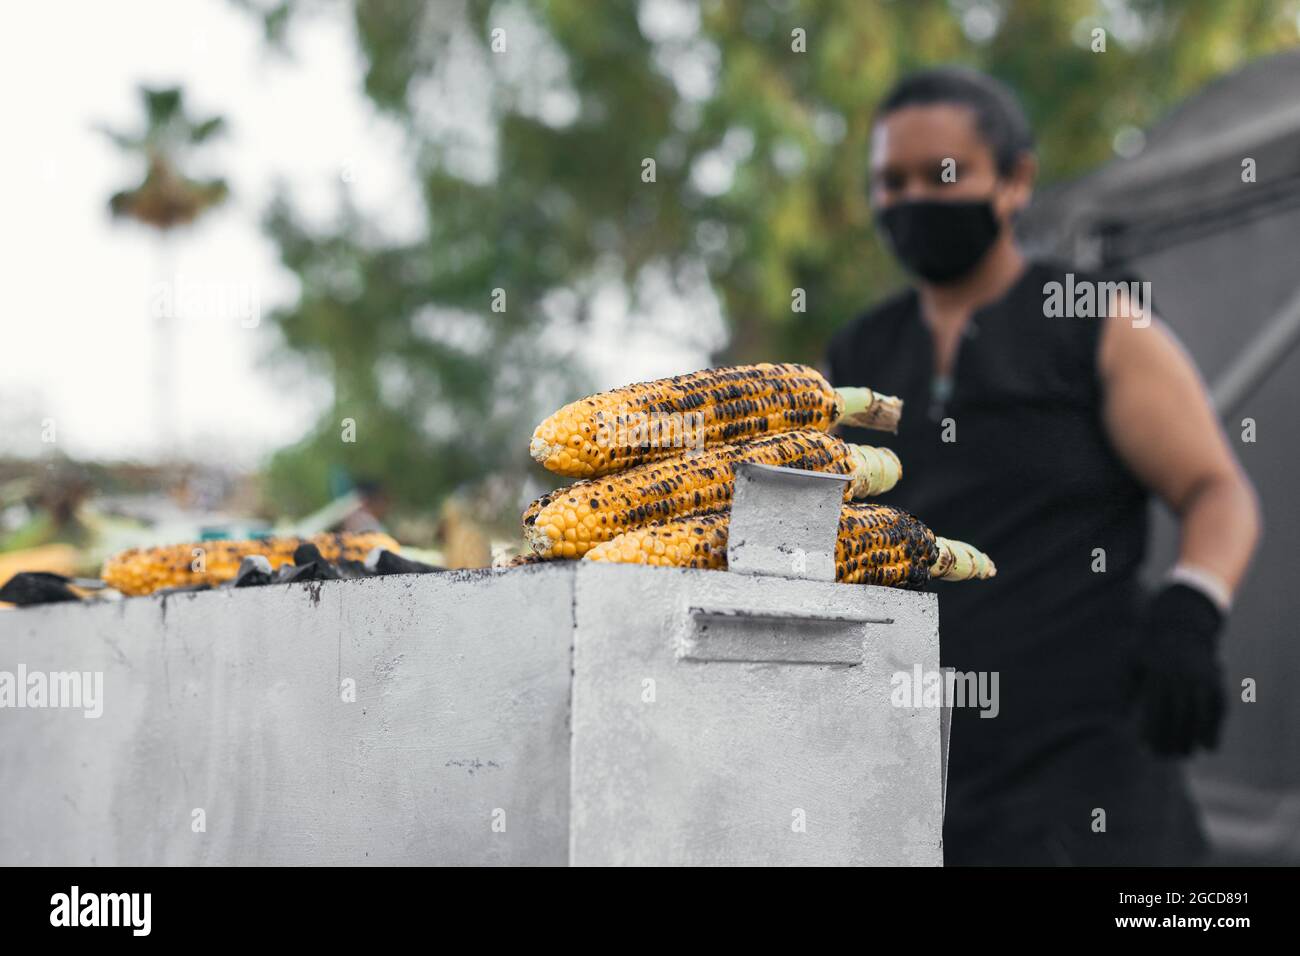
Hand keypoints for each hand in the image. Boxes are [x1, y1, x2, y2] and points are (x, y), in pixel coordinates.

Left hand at [1130, 583, 1226, 755]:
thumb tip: (1120, 717)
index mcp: (1157, 672)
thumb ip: (1124, 688)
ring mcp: (1202, 678)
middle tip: (1162, 757)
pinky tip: (1209, 748)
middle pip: (1177, 716)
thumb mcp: (1130, 661)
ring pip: (1199, 715)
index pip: (1154, 709)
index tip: (1143, 747)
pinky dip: (1215, 729)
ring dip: (1192, 739)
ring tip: (1183, 756)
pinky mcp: (1217, 681)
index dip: (1149, 730)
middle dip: (1169, 739)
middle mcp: (1181, 676)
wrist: (1181, 624)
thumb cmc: (1148, 648)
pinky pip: (1219, 709)